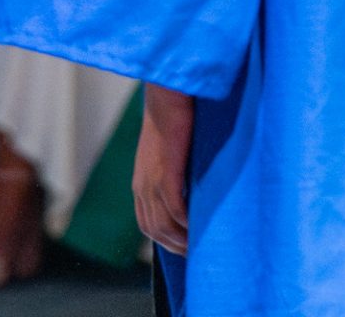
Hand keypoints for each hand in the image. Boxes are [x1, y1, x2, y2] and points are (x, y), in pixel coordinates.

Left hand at [133, 84, 193, 255]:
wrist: (168, 89)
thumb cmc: (174, 114)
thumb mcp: (170, 149)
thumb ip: (175, 169)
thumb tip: (194, 186)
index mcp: (141, 180)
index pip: (148, 222)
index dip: (165, 239)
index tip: (186, 247)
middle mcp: (142, 183)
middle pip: (154, 230)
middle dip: (175, 246)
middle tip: (198, 255)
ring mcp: (151, 179)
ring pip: (163, 225)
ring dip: (182, 241)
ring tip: (203, 248)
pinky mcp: (165, 172)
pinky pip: (174, 209)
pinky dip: (186, 223)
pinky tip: (200, 226)